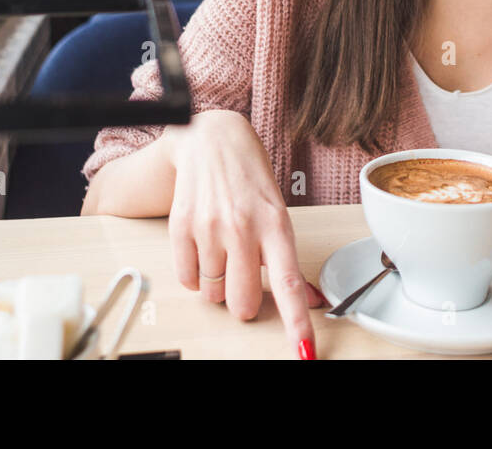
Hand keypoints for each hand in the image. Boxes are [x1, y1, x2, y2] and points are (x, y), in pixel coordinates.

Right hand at [166, 109, 321, 358]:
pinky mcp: (181, 226)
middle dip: (243, 301)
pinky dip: (194, 273)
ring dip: (217, 281)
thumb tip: (310, 300)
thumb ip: (287, 260)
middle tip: (243, 273)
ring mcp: (209, 227)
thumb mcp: (278, 212)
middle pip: (242, 302)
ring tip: (221, 247)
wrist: (211, 139)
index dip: (296, 322)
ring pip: (212, 293)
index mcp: (276, 225)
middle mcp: (243, 227)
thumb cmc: (249, 177)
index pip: (288, 284)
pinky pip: (186, 279)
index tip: (304, 352)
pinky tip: (202, 245)